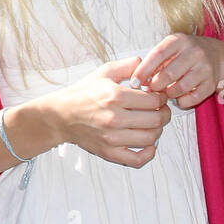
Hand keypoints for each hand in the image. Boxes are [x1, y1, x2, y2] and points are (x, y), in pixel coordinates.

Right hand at [50, 54, 169, 167]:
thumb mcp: (102, 73)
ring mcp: (112, 138)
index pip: (154, 100)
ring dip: (158, 130)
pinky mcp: (109, 152)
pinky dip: (149, 153)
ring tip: (151, 123)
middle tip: (161, 109)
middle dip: (164, 113)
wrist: (60, 115)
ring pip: (151, 138)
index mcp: (114, 96)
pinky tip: (148, 144)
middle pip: (156, 119)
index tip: (158, 96)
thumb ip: (126, 66)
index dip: (161, 97)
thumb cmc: (82, 94)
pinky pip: (138, 159)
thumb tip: (145, 63)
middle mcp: (114, 118)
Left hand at [134, 33, 223, 109]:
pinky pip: (194, 97)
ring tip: (164, 93)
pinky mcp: (212, 82)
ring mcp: (205, 68)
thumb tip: (139, 80)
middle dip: (155, 85)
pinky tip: (177, 98)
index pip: (158, 55)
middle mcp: (194, 52)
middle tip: (150, 89)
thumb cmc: (184, 53)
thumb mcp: (169, 48)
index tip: (135, 81)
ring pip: (181, 87)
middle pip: (169, 73)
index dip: (144, 70)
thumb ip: (154, 61)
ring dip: (168, 94)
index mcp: (179, 41)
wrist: (216, 55)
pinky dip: (182, 101)